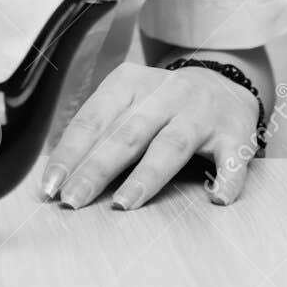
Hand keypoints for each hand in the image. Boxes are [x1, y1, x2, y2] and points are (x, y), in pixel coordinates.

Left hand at [40, 59, 262, 210]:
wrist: (223, 83)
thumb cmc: (160, 104)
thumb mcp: (127, 102)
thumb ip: (100, 131)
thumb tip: (58, 174)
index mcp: (130, 83)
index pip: (93, 119)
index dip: (70, 153)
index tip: (50, 186)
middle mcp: (166, 93)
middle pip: (126, 134)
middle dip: (96, 169)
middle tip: (73, 200)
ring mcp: (202, 113)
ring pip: (170, 145)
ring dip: (146, 176)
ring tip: (123, 204)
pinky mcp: (236, 133)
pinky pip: (232, 159)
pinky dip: (227, 180)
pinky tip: (216, 200)